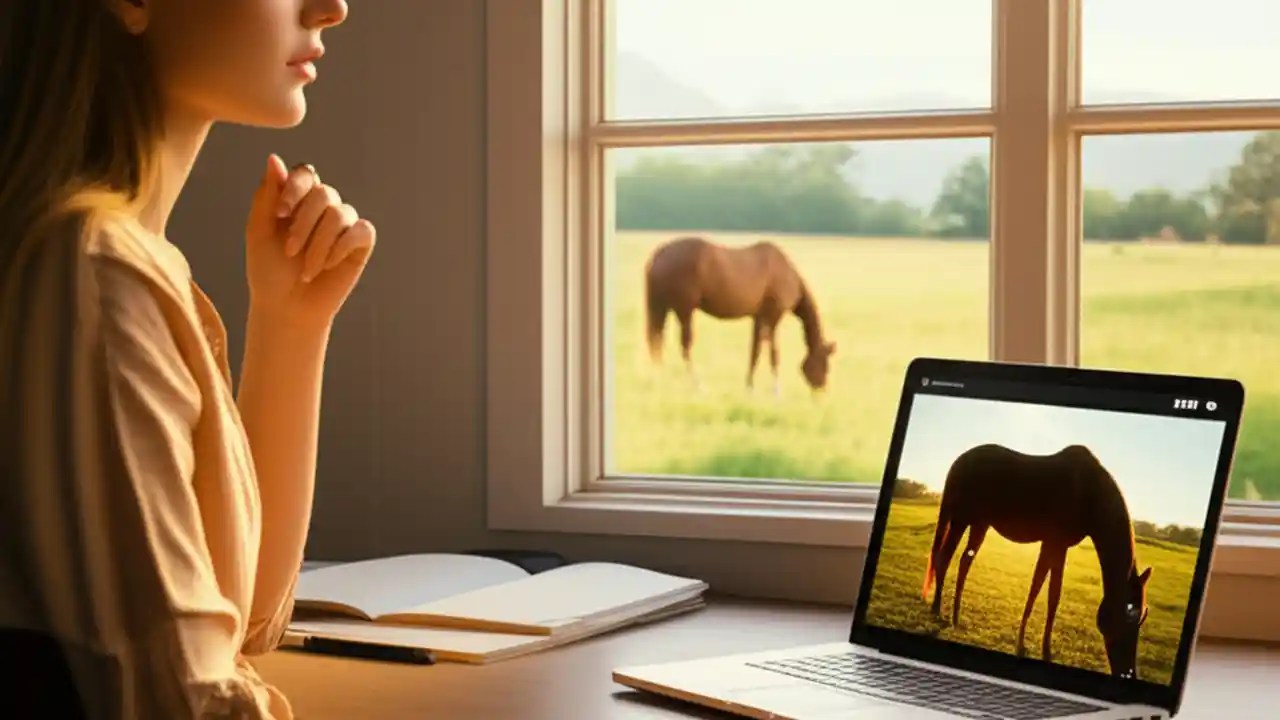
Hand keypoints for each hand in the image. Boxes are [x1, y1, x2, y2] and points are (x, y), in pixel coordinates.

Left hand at [245, 154, 375, 328]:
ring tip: (306, 268)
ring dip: (319, 243)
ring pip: (340, 213)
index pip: (305, 174)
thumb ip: (266, 196)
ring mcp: (344, 224)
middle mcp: (324, 207)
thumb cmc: (269, 271)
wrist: (286, 309)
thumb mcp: (259, 231)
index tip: (280, 215)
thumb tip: (274, 158)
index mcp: (298, 199)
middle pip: (324, 193)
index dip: (294, 188)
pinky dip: (342, 247)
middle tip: (290, 251)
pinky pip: (361, 231)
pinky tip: (328, 265)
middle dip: (304, 223)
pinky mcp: (361, 244)